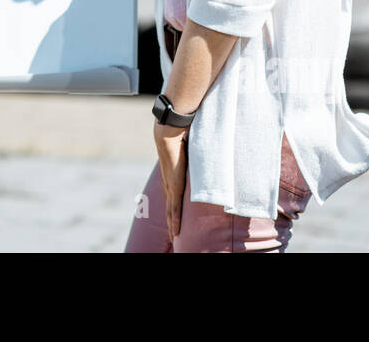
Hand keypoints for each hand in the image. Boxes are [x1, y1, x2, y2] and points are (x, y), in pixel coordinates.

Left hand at [154, 121, 188, 242]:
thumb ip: (194, 154)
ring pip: (171, 212)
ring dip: (172, 226)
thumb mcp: (189, 150)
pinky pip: (175, 209)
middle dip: (171, 222)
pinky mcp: (174, 187)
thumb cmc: (180, 136)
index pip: (171, 196)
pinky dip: (175, 221)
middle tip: (172, 235)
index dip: (173, 209)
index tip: (173, 218)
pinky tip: (175, 232)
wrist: (170, 132)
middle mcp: (168, 183)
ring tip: (173, 237)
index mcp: (171, 176)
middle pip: (170, 208)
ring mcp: (170, 186)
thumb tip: (200, 149)